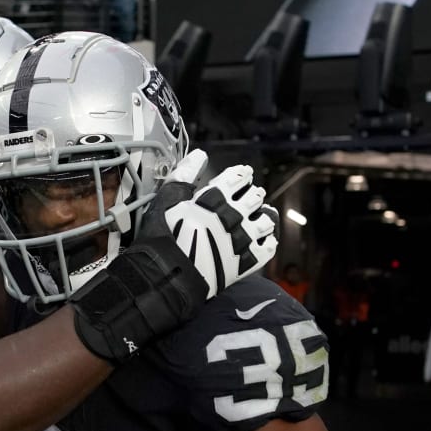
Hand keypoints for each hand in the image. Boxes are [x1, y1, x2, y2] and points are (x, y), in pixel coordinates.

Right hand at [139, 160, 277, 299]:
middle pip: (254, 198)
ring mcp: (242, 239)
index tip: (245, 174)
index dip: (242, 174)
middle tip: (254, 194)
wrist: (169, 275)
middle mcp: (233, 216)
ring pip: (266, 221)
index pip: (237, 178)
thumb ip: (184, 176)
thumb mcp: (167, 201)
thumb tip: (199, 155)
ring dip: (264, 216)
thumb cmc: (163, 238)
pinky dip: (268, 242)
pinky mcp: (246, 262)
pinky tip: (263, 240)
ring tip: (261, 216)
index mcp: (215, 199)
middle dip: (254, 194)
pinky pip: (268, 248)